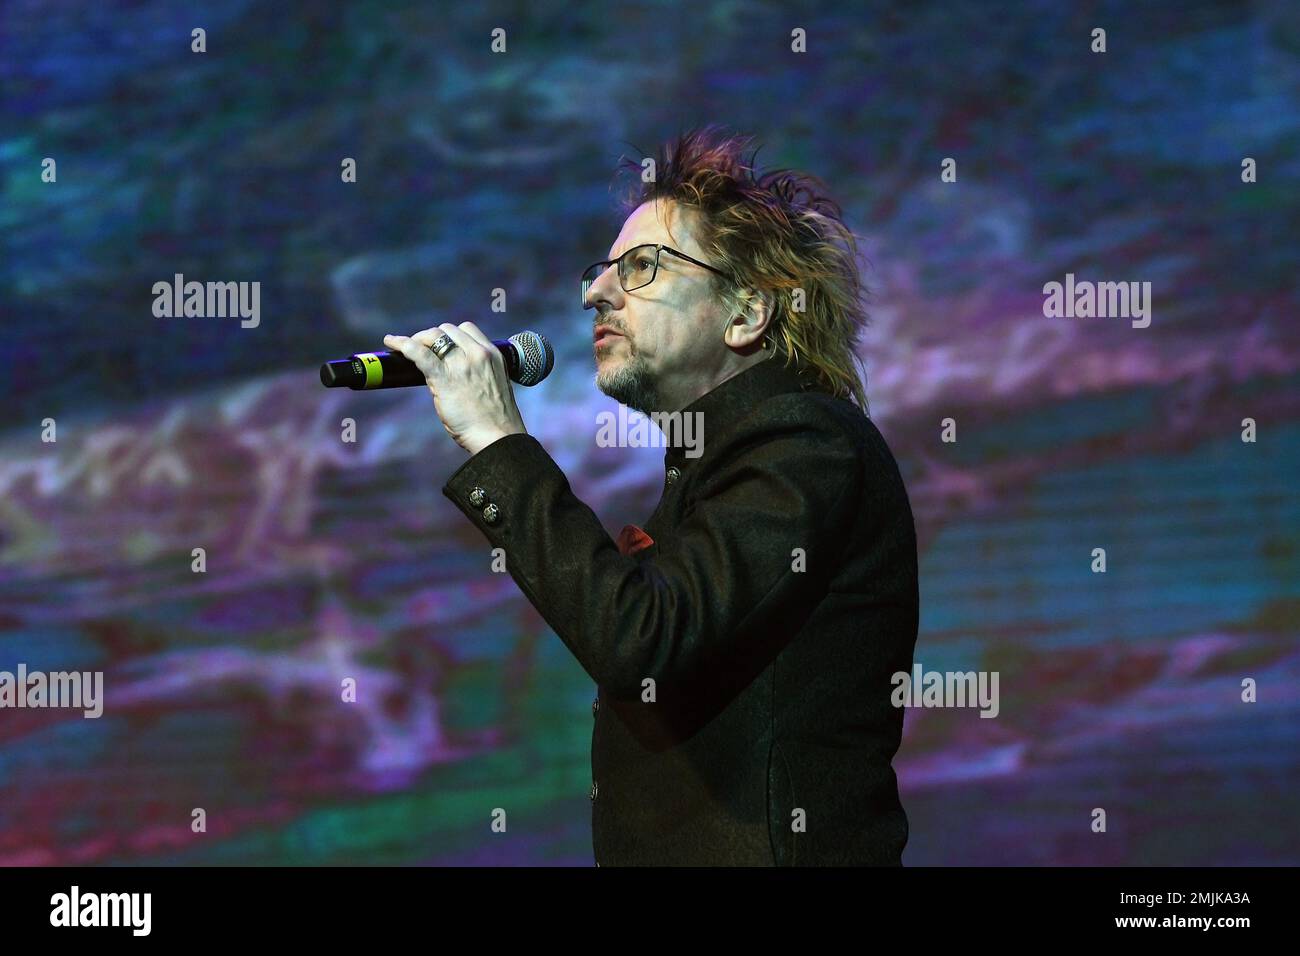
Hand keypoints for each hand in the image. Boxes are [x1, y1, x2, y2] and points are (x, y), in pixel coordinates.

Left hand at [383, 322, 526, 455]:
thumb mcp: (493, 384)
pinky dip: (403, 344)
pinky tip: (392, 342)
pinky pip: (419, 353)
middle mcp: (478, 354)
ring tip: (406, 347)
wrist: (498, 437)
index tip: (440, 345)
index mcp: (493, 354)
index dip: (450, 335)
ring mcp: (461, 364)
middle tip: (421, 349)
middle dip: (432, 337)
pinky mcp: (444, 378)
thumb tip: (454, 373)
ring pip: (433, 335)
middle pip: (448, 329)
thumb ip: (478, 372)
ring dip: (418, 339)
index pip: (466, 329)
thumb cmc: (496, 419)